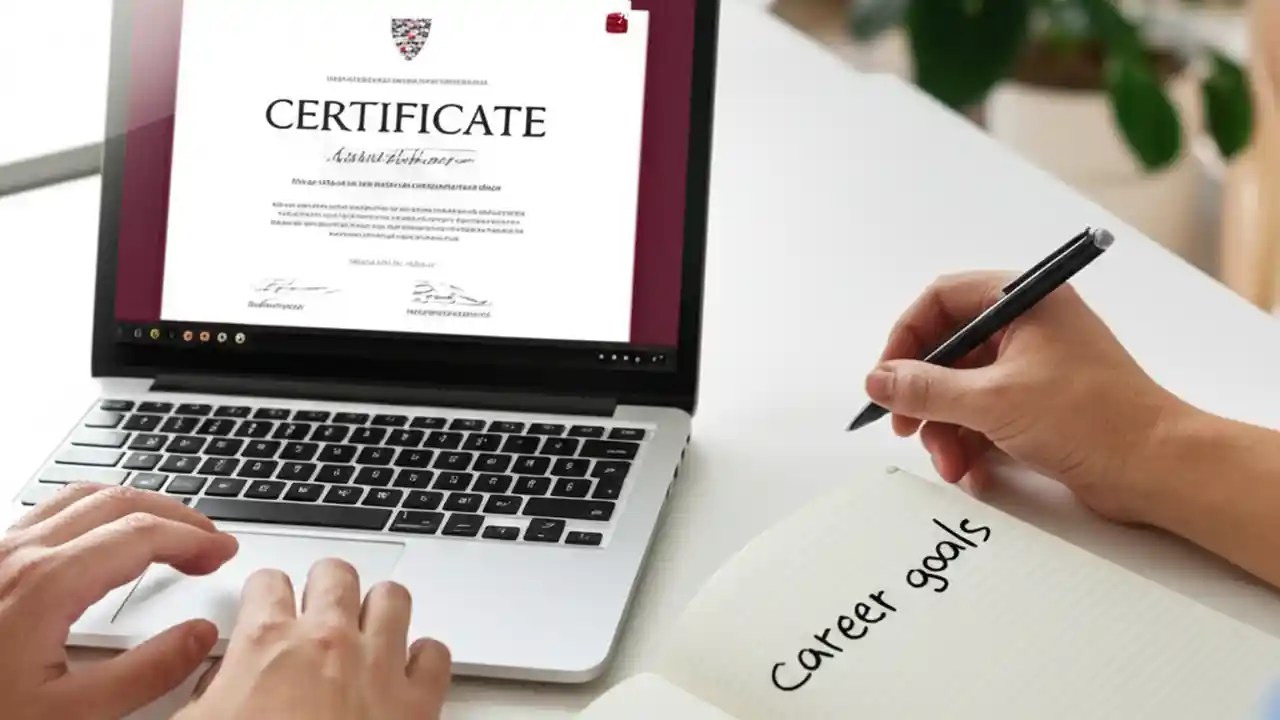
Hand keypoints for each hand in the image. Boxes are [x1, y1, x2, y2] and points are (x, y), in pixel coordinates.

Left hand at [0, 484, 237, 719]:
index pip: (142, 535)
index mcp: (45, 584)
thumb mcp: (69, 718)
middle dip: (175, 513)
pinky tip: (106, 541)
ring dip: (136, 505)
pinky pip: (49, 513)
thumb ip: (144, 675)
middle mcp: (17, 555)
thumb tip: (198, 639)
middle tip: (209, 541)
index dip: (194, 538)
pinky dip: (96, 513)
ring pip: (80, 497)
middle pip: (117, 501)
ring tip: (169, 531)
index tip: (223, 552)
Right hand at [176, 559, 450, 719]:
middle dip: (325, 585)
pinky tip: (407, 670)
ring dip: (378, 609)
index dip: (265, 593)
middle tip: (318, 606)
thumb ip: (206, 692)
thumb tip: (214, 681)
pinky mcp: (417, 700)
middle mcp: (328, 642)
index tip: (265, 603)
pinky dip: (424, 657)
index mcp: (268, 644)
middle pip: (335, 575)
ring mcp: (379, 666)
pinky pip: (435, 654)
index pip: (268, 583)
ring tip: (366, 628)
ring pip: (392, 598)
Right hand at [868, 271, 1186, 522]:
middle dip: (925, 395)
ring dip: (947, 428)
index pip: (942, 301)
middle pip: (949, 350)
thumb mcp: (992, 401)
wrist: (1158, 468)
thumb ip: (926, 389)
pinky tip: (972, 471)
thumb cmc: (1092, 418)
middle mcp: (1029, 326)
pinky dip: (972, 442)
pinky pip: (987, 415)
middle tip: (906, 427)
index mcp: (1024, 301)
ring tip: (949, 463)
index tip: (886, 378)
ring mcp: (1035, 366)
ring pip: (964, 389)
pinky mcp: (1042, 405)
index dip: (906, 339)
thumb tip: (878, 380)